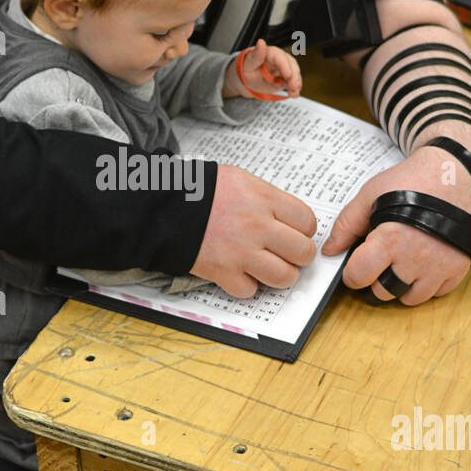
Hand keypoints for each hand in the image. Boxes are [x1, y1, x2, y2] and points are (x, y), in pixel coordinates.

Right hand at [191, 163, 315, 297]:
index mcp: (263, 200)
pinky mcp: (223, 272)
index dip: (304, 230)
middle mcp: (257, 227)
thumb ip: (268, 199)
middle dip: (299, 255)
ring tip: (270, 267)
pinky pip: (250, 290)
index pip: (307, 222)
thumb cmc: (200, 191)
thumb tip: (289, 219)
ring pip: (284, 277)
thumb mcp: (240, 180)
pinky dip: (247, 285)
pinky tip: (241, 272)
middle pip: (303, 252)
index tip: (296, 232)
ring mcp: (241, 252)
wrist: (164, 207)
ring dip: (280, 275)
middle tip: (288, 253)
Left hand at [224, 39, 302, 98]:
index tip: (288, 75)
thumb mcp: (248, 64)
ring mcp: (284, 69)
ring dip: (296, 83)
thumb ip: (256, 55)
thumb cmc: (246, 69)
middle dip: (293, 76)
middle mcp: (279, 59)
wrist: (246, 80)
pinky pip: (293, 83)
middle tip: (292, 86)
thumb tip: (261, 42)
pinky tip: (294, 94)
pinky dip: (295, 89)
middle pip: (291, 65)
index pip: (279, 57)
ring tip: (293, 92)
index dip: (285, 65)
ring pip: (294, 74)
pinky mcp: (286, 79)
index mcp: (270, 53)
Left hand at [321, 146, 470, 303]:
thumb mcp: (370, 194)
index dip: (351, 273)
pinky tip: (423, 263)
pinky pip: (437, 293)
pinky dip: (427, 284)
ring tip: (401, 262)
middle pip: (383, 292)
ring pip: (410, 298)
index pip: (359, 277)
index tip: (355, 266)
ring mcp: (440, 265)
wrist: (454, 172)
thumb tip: (330, 250)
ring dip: (401, 286)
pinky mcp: (459, 267)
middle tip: (379, 260)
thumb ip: (346, 224)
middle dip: (375, 279)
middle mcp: (415, 258)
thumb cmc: (412, 180)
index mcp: (390, 240)